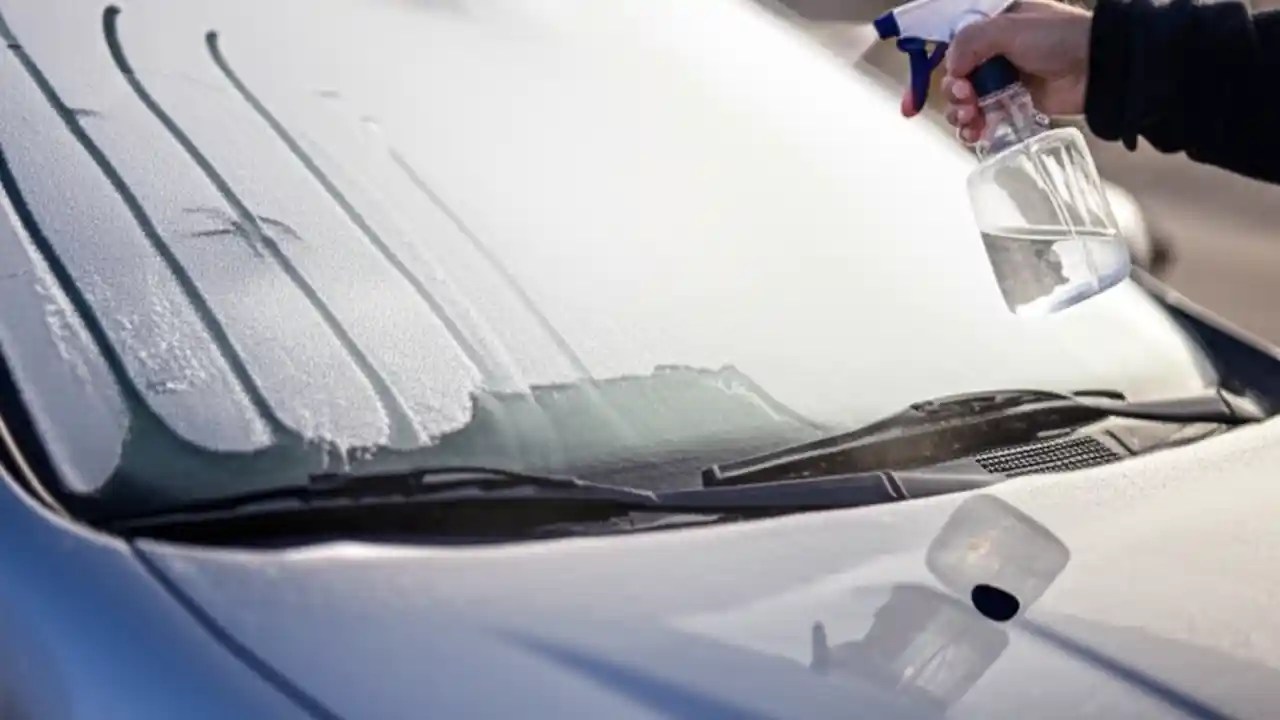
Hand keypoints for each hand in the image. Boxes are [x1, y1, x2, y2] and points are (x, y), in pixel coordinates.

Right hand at [899, 0, 1091, 142]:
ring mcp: (1002, 79)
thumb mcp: (1008, 28)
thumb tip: (951, 70)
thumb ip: (969, 43)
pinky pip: (982, 119)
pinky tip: (976, 132)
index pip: (947, 40)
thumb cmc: (1060, 37)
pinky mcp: (1012, 103)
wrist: (1100, 67)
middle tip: (967, 97)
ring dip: (960, 113)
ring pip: (964, 101)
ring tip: (973, 117)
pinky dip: (974, 128)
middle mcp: (992, 51)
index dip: (926, 61)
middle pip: (952, 76)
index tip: (916, 83)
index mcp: (990, 24)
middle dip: (952, 92)